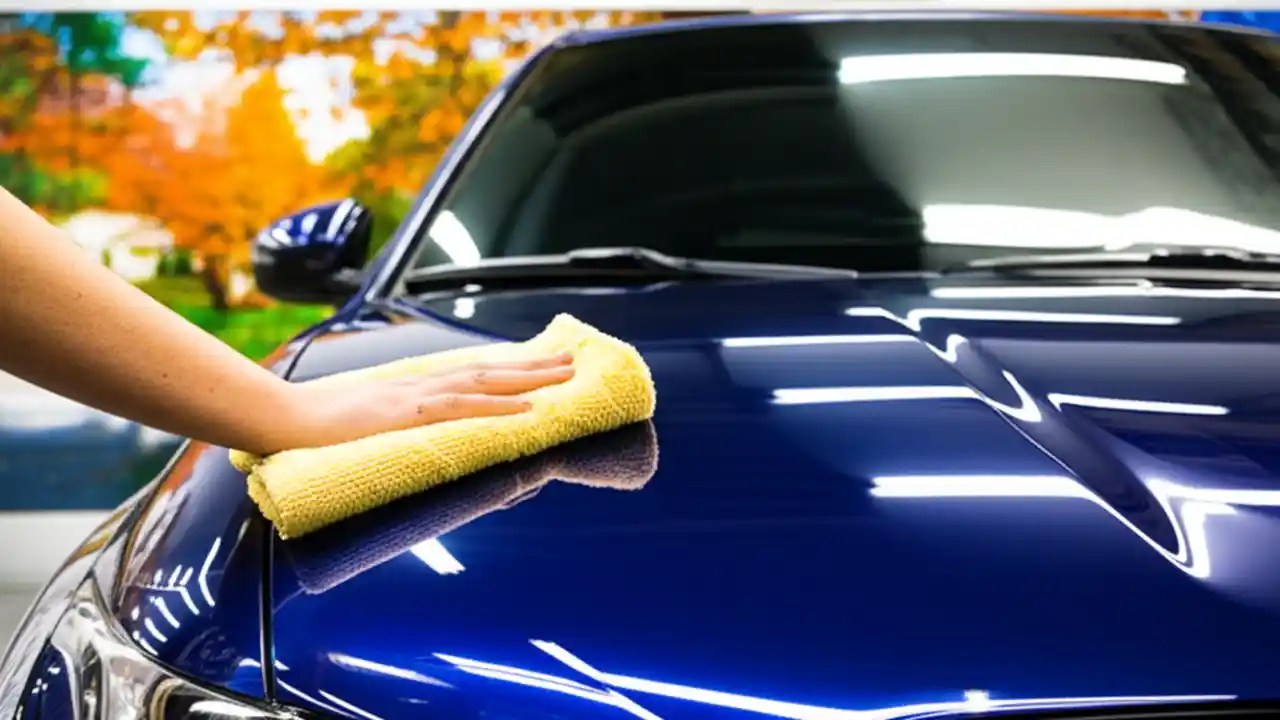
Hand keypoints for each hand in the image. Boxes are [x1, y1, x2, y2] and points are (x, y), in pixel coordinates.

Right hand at [261, 354, 574, 454]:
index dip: (507, 369)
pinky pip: (461, 409)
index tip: (539, 364)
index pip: (469, 374)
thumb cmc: (315, 428)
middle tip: (571, 360)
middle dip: (531, 366)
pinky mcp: (407, 414)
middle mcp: (419, 385)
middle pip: (486, 371)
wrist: (281, 420)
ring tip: (563, 375)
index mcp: (410, 388)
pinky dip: (497, 408)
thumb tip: (411, 436)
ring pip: (483, 383)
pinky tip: (527, 410)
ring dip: (527, 379)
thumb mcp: (365, 425)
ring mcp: (414, 397)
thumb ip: (392, 427)